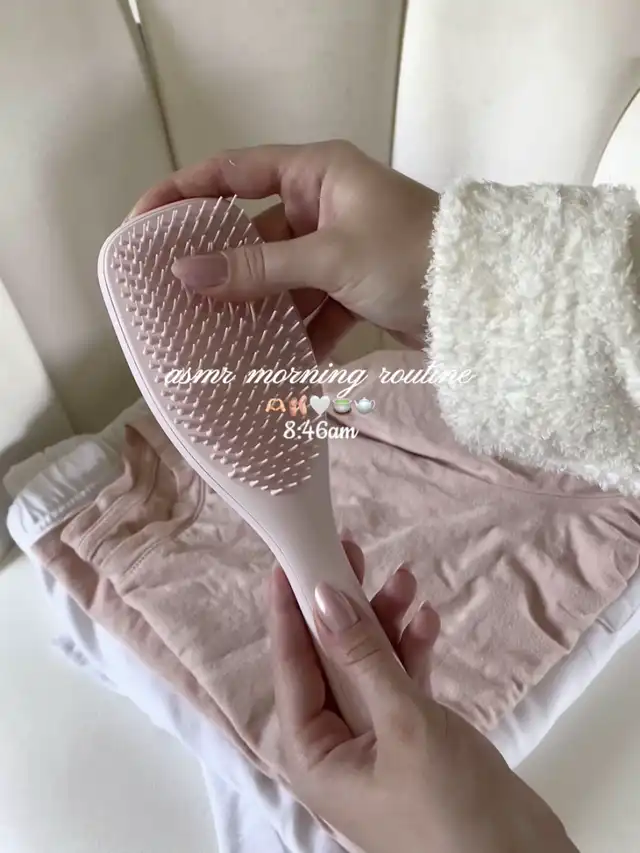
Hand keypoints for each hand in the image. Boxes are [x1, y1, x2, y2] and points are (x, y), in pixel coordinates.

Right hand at [130, 140, 437, 357]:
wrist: (481, 300)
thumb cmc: (409, 255)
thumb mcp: (328, 258)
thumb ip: (258, 267)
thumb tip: (187, 275)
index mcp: (316, 173)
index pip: (233, 172)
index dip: (184, 193)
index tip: (143, 223)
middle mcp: (323, 204)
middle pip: (253, 232)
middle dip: (221, 267)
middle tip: (176, 296)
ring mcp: (337, 247)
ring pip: (280, 276)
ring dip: (257, 308)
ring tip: (217, 338)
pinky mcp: (352, 286)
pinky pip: (309, 306)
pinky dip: (295, 331)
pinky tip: (273, 360)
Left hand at [270, 545, 579, 852]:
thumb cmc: (449, 808)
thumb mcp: (402, 722)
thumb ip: (362, 656)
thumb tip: (323, 597)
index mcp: (314, 752)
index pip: (292, 666)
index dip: (289, 611)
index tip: (288, 561)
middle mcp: (337, 745)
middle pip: (332, 658)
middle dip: (346, 608)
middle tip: (352, 552)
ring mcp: (377, 740)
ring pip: (370, 664)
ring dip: (386, 624)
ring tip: (405, 580)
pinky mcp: (414, 738)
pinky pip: (403, 682)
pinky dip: (413, 652)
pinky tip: (428, 622)